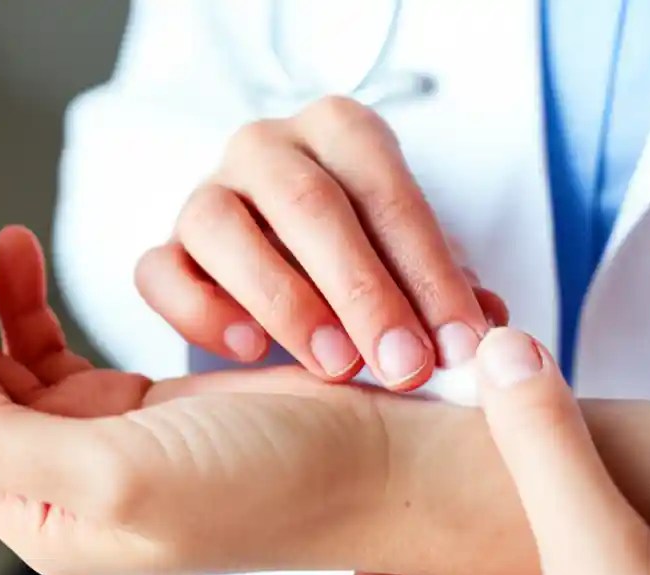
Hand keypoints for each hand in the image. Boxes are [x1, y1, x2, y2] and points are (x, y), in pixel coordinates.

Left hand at [0, 168, 419, 574]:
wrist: (372, 463)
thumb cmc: (274, 485)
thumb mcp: (125, 473)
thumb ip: (2, 444)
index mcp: (40, 514)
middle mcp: (51, 479)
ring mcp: (86, 437)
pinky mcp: (122, 402)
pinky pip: (40, 340)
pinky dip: (18, 290)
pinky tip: (11, 248)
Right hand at [134, 96, 507, 389]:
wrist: (285, 258)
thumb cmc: (364, 259)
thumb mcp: (412, 263)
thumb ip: (447, 292)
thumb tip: (488, 338)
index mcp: (341, 131)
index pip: (389, 194)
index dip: (429, 272)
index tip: (461, 345)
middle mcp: (267, 147)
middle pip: (309, 206)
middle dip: (365, 293)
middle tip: (405, 367)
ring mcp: (207, 192)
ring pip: (224, 229)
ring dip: (287, 302)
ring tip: (336, 367)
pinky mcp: (165, 247)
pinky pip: (161, 272)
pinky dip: (201, 312)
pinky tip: (249, 352)